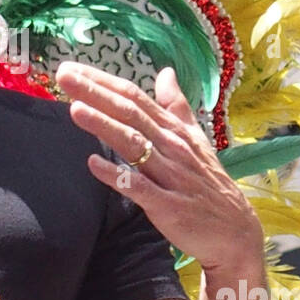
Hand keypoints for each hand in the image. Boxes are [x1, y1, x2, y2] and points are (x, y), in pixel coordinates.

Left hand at [56, 63, 263, 276]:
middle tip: (64, 76)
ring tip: (75, 110)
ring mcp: (171, 176)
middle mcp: (172, 147)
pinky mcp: (168, 206)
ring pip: (134, 145)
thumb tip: (166, 72)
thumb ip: (176, 106)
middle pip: (130, 114)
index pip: (135, 97)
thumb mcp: (196, 139)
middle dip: (96, 94)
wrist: (235, 231)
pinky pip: (140, 188)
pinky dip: (117, 176)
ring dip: (104, 127)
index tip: (72, 68)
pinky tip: (93, 164)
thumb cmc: (209, 183)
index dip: (104, 81)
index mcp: (174, 130)